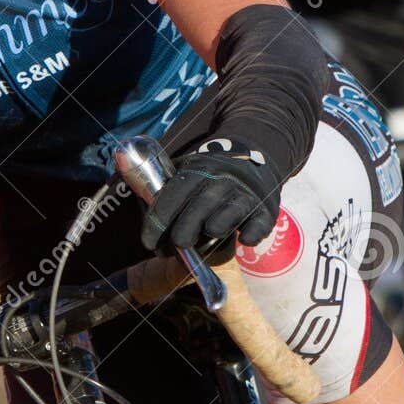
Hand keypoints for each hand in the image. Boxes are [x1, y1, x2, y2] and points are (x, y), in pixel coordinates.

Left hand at [139, 137, 283, 257]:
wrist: (252, 159)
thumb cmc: (208, 177)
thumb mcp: (185, 173)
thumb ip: (162, 190)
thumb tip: (138, 208)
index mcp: (195, 170)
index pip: (172, 195)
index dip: (158, 221)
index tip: (148, 243)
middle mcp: (220, 180)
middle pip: (198, 207)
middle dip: (184, 230)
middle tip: (177, 244)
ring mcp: (244, 193)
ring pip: (227, 214)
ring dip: (216, 227)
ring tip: (209, 234)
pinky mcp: (265, 208)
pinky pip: (258, 223)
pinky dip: (251, 233)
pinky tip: (243, 239)